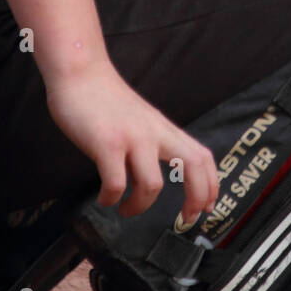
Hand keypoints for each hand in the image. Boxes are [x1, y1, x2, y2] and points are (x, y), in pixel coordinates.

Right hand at [45, 62, 218, 220]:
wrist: (80, 71)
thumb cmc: (105, 100)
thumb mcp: (141, 119)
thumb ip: (152, 141)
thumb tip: (156, 174)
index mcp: (164, 129)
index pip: (202, 156)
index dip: (211, 185)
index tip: (207, 208)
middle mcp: (154, 132)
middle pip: (193, 164)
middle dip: (197, 197)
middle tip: (187, 219)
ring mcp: (132, 137)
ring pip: (152, 184)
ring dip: (140, 206)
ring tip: (126, 209)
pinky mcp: (106, 142)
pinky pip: (116, 183)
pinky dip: (111, 199)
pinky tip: (105, 198)